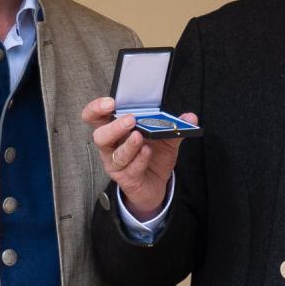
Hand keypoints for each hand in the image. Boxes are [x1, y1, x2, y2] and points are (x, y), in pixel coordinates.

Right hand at [82, 96, 193, 221]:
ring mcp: (116, 164)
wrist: (157, 183)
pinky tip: (148, 152)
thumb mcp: (165, 138)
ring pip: (114, 154)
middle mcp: (110, 146)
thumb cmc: (153, 155)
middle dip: (114, 127)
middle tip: (130, 119)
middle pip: (100, 135)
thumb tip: (190, 117)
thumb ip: (175, 127)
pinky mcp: (126, 178)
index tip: (110, 102)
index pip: (94, 117)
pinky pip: (130, 169)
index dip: (96, 108)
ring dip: (128, 145)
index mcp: (114, 129)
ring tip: (140, 136)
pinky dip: (140, 159)